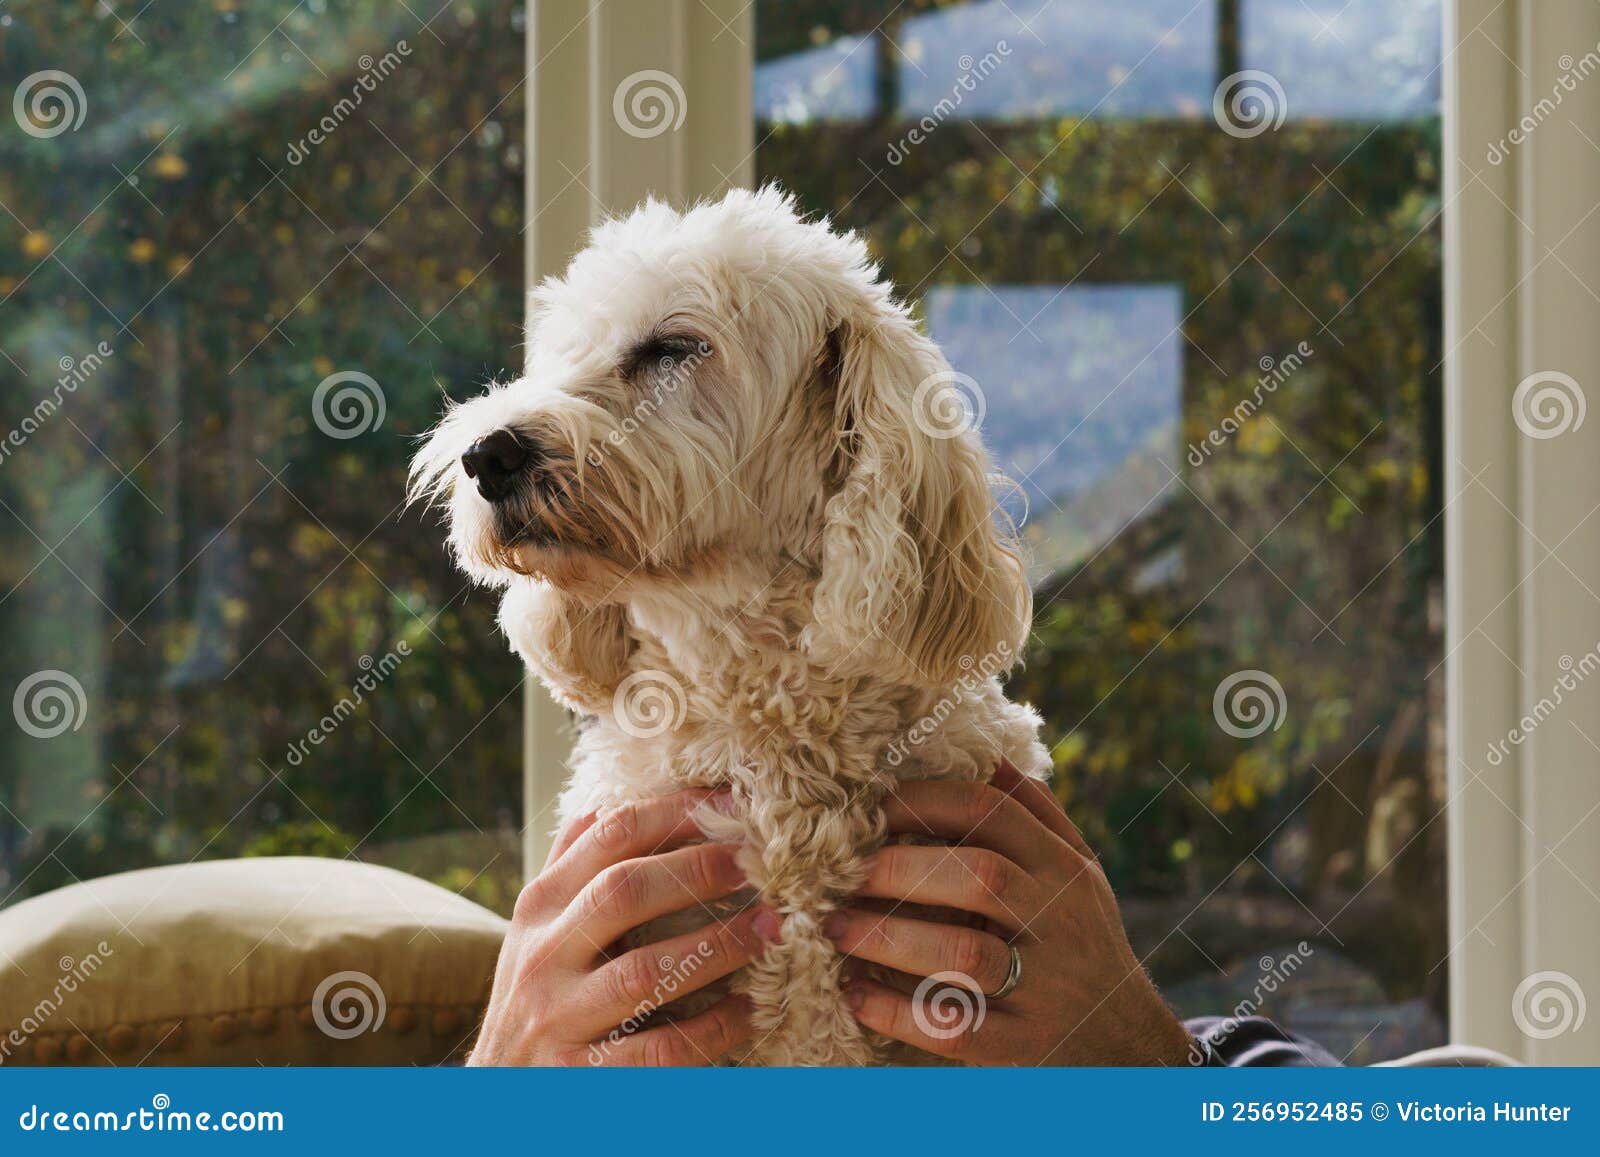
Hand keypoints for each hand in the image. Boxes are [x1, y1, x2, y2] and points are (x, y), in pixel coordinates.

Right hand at [468, 789, 780, 1065]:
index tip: (732, 805)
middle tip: (758, 864)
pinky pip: (658, 1050)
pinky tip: (749, 1013)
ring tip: (771, 930)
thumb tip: (617, 801)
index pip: (607, 835)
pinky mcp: (581, 1076)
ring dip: (717, 946)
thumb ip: (575, 868)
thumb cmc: (537, 996)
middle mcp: (543, 954)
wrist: (492, 1094)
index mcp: (540, 905)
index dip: (674, 813)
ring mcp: (558, 1018)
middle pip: (622, 891)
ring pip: (644, 972)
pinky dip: (711, 1030)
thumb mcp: (539, 926)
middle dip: (698, 870)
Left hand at [830, 762, 1193, 1065]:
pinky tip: (854, 995)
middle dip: (899, 870)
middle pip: (978, 877)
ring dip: (889, 939)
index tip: (868, 808)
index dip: (922, 801)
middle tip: (841, 873)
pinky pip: (955, 1028)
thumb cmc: (1082, 940)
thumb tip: (988, 757)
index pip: (990, 811)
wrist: (1130, 1044)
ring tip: (834, 929)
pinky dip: (897, 1012)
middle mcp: (1058, 920)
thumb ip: (1034, 816)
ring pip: (965, 955)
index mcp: (1063, 868)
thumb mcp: (1076, 873)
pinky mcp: (1024, 1046)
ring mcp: (1045, 987)